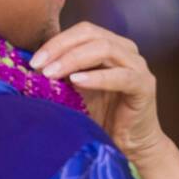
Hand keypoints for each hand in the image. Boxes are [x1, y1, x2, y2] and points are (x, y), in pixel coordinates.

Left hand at [30, 23, 165, 161]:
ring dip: (74, 59)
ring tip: (52, 74)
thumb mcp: (77, 90)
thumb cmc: (102, 118)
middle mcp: (126, 50)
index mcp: (110, 46)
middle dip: (60, 48)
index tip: (34, 61)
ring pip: (104, 48)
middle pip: (91, 34)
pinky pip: (120, 76)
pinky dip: (97, 77)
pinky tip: (77, 82)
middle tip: (39, 65)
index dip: (56, 41)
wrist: (130, 147)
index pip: (81, 31)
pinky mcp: (145, 86)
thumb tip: (33, 64)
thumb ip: (62, 73)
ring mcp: (138, 66)